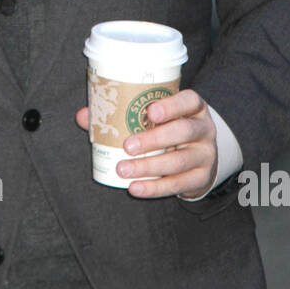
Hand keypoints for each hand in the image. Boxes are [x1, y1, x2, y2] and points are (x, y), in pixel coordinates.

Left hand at [76, 88, 218, 198]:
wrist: (199, 159)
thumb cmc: (168, 131)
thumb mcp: (154, 119)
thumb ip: (121, 115)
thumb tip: (84, 116)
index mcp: (193, 108)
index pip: (189, 100)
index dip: (172, 105)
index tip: (151, 111)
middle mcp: (204, 129)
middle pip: (184, 131)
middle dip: (155, 139)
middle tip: (127, 146)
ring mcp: (205, 154)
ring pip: (179, 161)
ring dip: (149, 166)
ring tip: (123, 169)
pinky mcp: (201, 177)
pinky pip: (178, 184)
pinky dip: (155, 187)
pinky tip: (135, 187)